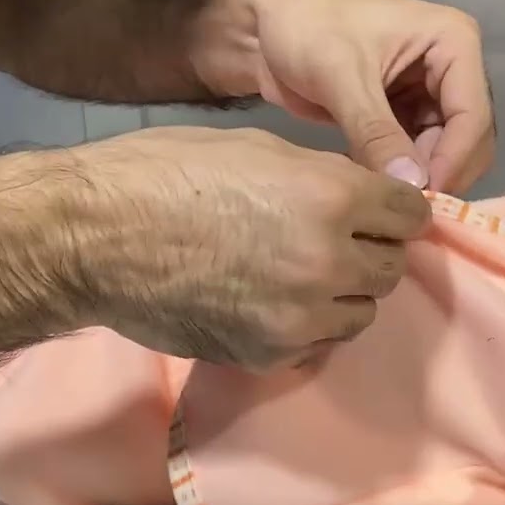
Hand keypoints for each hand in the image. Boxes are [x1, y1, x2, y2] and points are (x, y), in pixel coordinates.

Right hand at [72, 126, 430, 367]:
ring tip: (299, 273)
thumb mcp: (261, 150)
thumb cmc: (168, 172)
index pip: (411, 217)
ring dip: (343, 294)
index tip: (381, 213)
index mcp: (332, 199)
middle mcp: (328, 263)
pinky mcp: (270, 355)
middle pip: (390, 268)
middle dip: (370, 252)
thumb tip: (368, 202)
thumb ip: (327, 178)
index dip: (396, 211)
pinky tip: (271, 302)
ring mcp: (301, 318)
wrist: (94, 236)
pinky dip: (306, 326)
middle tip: (335, 240)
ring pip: (360, 313)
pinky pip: (317, 343)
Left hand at [196, 0, 495, 193]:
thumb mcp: (342, 77)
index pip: (473, 114)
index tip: (421, 199)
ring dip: (421, 178)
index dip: (454, 161)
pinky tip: (377, 187)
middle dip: (441, 173)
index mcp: (454, 41)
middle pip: (469, 138)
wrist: (259, 25)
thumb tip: (412, 188)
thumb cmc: (304, 28)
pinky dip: (403, 174)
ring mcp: (431, 93)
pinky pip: (419, 155)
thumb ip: (376, 133)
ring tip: (386, 198)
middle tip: (405, 206)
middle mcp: (453, 67)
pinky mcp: (406, 115)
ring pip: (447, 152)